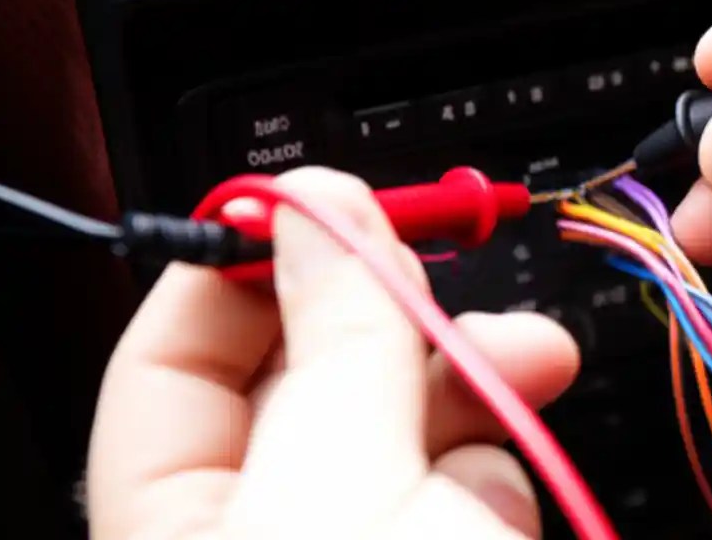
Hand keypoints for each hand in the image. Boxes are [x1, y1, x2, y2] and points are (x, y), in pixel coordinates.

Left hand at [86, 168, 578, 538]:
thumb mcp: (347, 487)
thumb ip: (338, 344)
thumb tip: (319, 205)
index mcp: (178, 519)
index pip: (176, 357)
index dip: (247, 265)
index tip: (326, 205)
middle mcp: (271, 524)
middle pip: (314, 371)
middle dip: (392, 309)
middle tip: (434, 264)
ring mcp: (369, 537)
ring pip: (409, 416)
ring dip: (479, 370)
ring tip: (535, 354)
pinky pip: (471, 471)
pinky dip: (509, 445)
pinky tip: (531, 450)